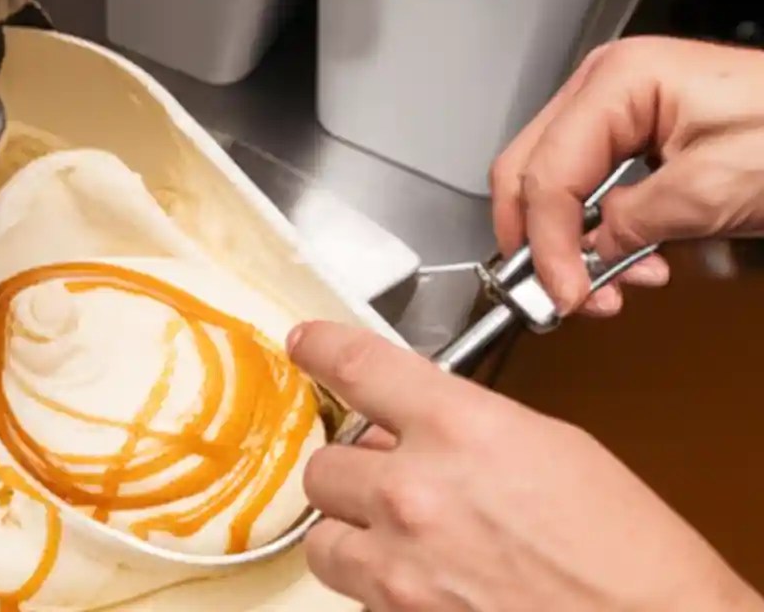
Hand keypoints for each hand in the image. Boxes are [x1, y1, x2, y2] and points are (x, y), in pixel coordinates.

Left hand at [289, 321, 761, 611]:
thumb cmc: (625, 550)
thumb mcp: (548, 448)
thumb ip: (463, 428)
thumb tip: (407, 428)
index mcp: (460, 430)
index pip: (357, 365)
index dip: (322, 348)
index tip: (307, 344)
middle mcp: (415, 494)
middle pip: (324, 464)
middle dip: (353, 473)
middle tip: (391, 482)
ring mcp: (400, 565)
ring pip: (322, 538)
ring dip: (352, 534)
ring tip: (402, 540)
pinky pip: (353, 593)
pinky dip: (378, 587)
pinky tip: (427, 582)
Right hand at [490, 36, 763, 314]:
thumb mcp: (711, 188)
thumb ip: (628, 223)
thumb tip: (580, 257)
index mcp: (617, 81)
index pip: (546, 173)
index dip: (546, 243)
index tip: (562, 295)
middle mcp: (603, 88)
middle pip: (527, 173)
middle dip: (540, 242)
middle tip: (562, 295)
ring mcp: (614, 111)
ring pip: (548, 185)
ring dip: (567, 244)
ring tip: (607, 286)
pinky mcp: (632, 138)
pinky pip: (584, 189)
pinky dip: (593, 233)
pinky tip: (629, 260)